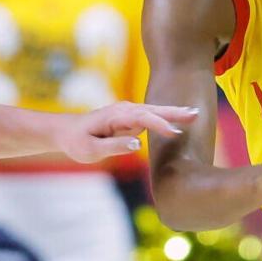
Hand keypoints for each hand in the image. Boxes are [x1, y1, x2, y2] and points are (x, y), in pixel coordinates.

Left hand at [54, 101, 199, 162]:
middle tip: (196, 114)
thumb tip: (138, 144)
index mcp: (115, 116)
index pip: (142, 119)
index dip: (159, 125)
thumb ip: (114, 147)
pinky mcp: (130, 118)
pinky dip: (167, 116)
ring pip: (155, 112)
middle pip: (154, 110)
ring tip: (194, 115)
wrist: (66, 132)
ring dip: (174, 113)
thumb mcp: (91, 150)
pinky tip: (180, 118)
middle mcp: (124, 110)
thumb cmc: (77, 142)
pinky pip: (151, 117)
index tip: (175, 133)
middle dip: (174, 112)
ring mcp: (128, 113)